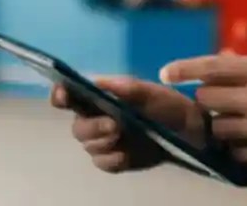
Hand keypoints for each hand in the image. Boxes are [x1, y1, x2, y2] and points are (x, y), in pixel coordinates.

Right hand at [50, 77, 202, 173]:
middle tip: (114, 125)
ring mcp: (103, 142)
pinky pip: (103, 163)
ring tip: (121, 135)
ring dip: (102, 142)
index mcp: (97, 99)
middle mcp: (94, 119)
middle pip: (77, 127)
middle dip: (92, 126)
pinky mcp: (114, 160)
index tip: (64, 95)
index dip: (60, 95)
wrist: (186, 129)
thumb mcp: (149, 91)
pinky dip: (111, 159)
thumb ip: (126, 88)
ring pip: (88, 146)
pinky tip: (123, 155)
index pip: (69, 96)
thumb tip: (100, 83)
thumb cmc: (164, 103)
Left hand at [161, 52, 246, 174]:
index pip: (214, 66)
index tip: (165, 73)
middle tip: (222, 102)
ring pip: (217, 129)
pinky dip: (238, 147)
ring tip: (240, 123)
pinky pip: (235, 153)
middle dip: (209, 100)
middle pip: (207, 100)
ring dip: (222, 126)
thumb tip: (224, 60)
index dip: (185, 69)